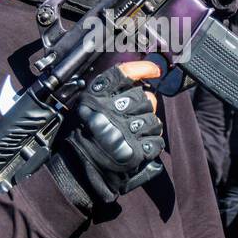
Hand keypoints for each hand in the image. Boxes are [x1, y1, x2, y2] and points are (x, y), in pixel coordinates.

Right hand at [57, 62, 164, 204]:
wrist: (81, 168)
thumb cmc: (86, 136)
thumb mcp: (90, 106)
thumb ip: (112, 93)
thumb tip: (144, 88)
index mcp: (96, 97)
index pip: (123, 73)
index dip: (142, 69)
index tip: (154, 70)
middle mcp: (109, 111)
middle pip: (144, 98)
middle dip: (145, 106)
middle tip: (135, 115)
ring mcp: (123, 131)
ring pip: (153, 120)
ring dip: (148, 127)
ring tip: (135, 134)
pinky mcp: (135, 150)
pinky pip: (156, 140)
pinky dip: (152, 144)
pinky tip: (140, 146)